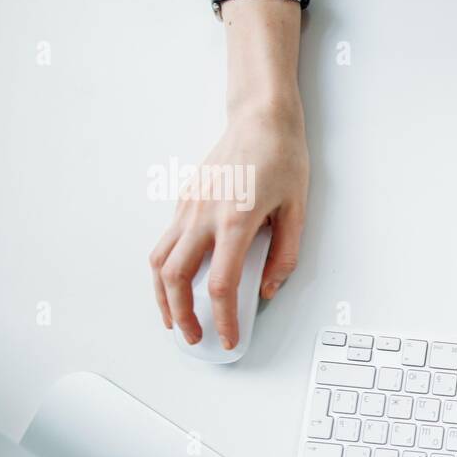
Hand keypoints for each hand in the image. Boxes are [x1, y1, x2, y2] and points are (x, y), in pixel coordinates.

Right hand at [149, 103, 307, 349]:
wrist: (261, 118)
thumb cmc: (282, 158)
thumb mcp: (297, 210)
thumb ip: (284, 256)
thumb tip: (267, 289)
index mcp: (235, 220)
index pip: (220, 284)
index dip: (224, 319)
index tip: (230, 338)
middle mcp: (203, 215)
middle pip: (175, 277)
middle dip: (181, 315)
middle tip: (195, 336)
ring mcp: (188, 206)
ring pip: (158, 260)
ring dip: (162, 295)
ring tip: (175, 318)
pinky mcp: (184, 200)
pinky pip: (165, 242)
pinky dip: (165, 270)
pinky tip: (178, 282)